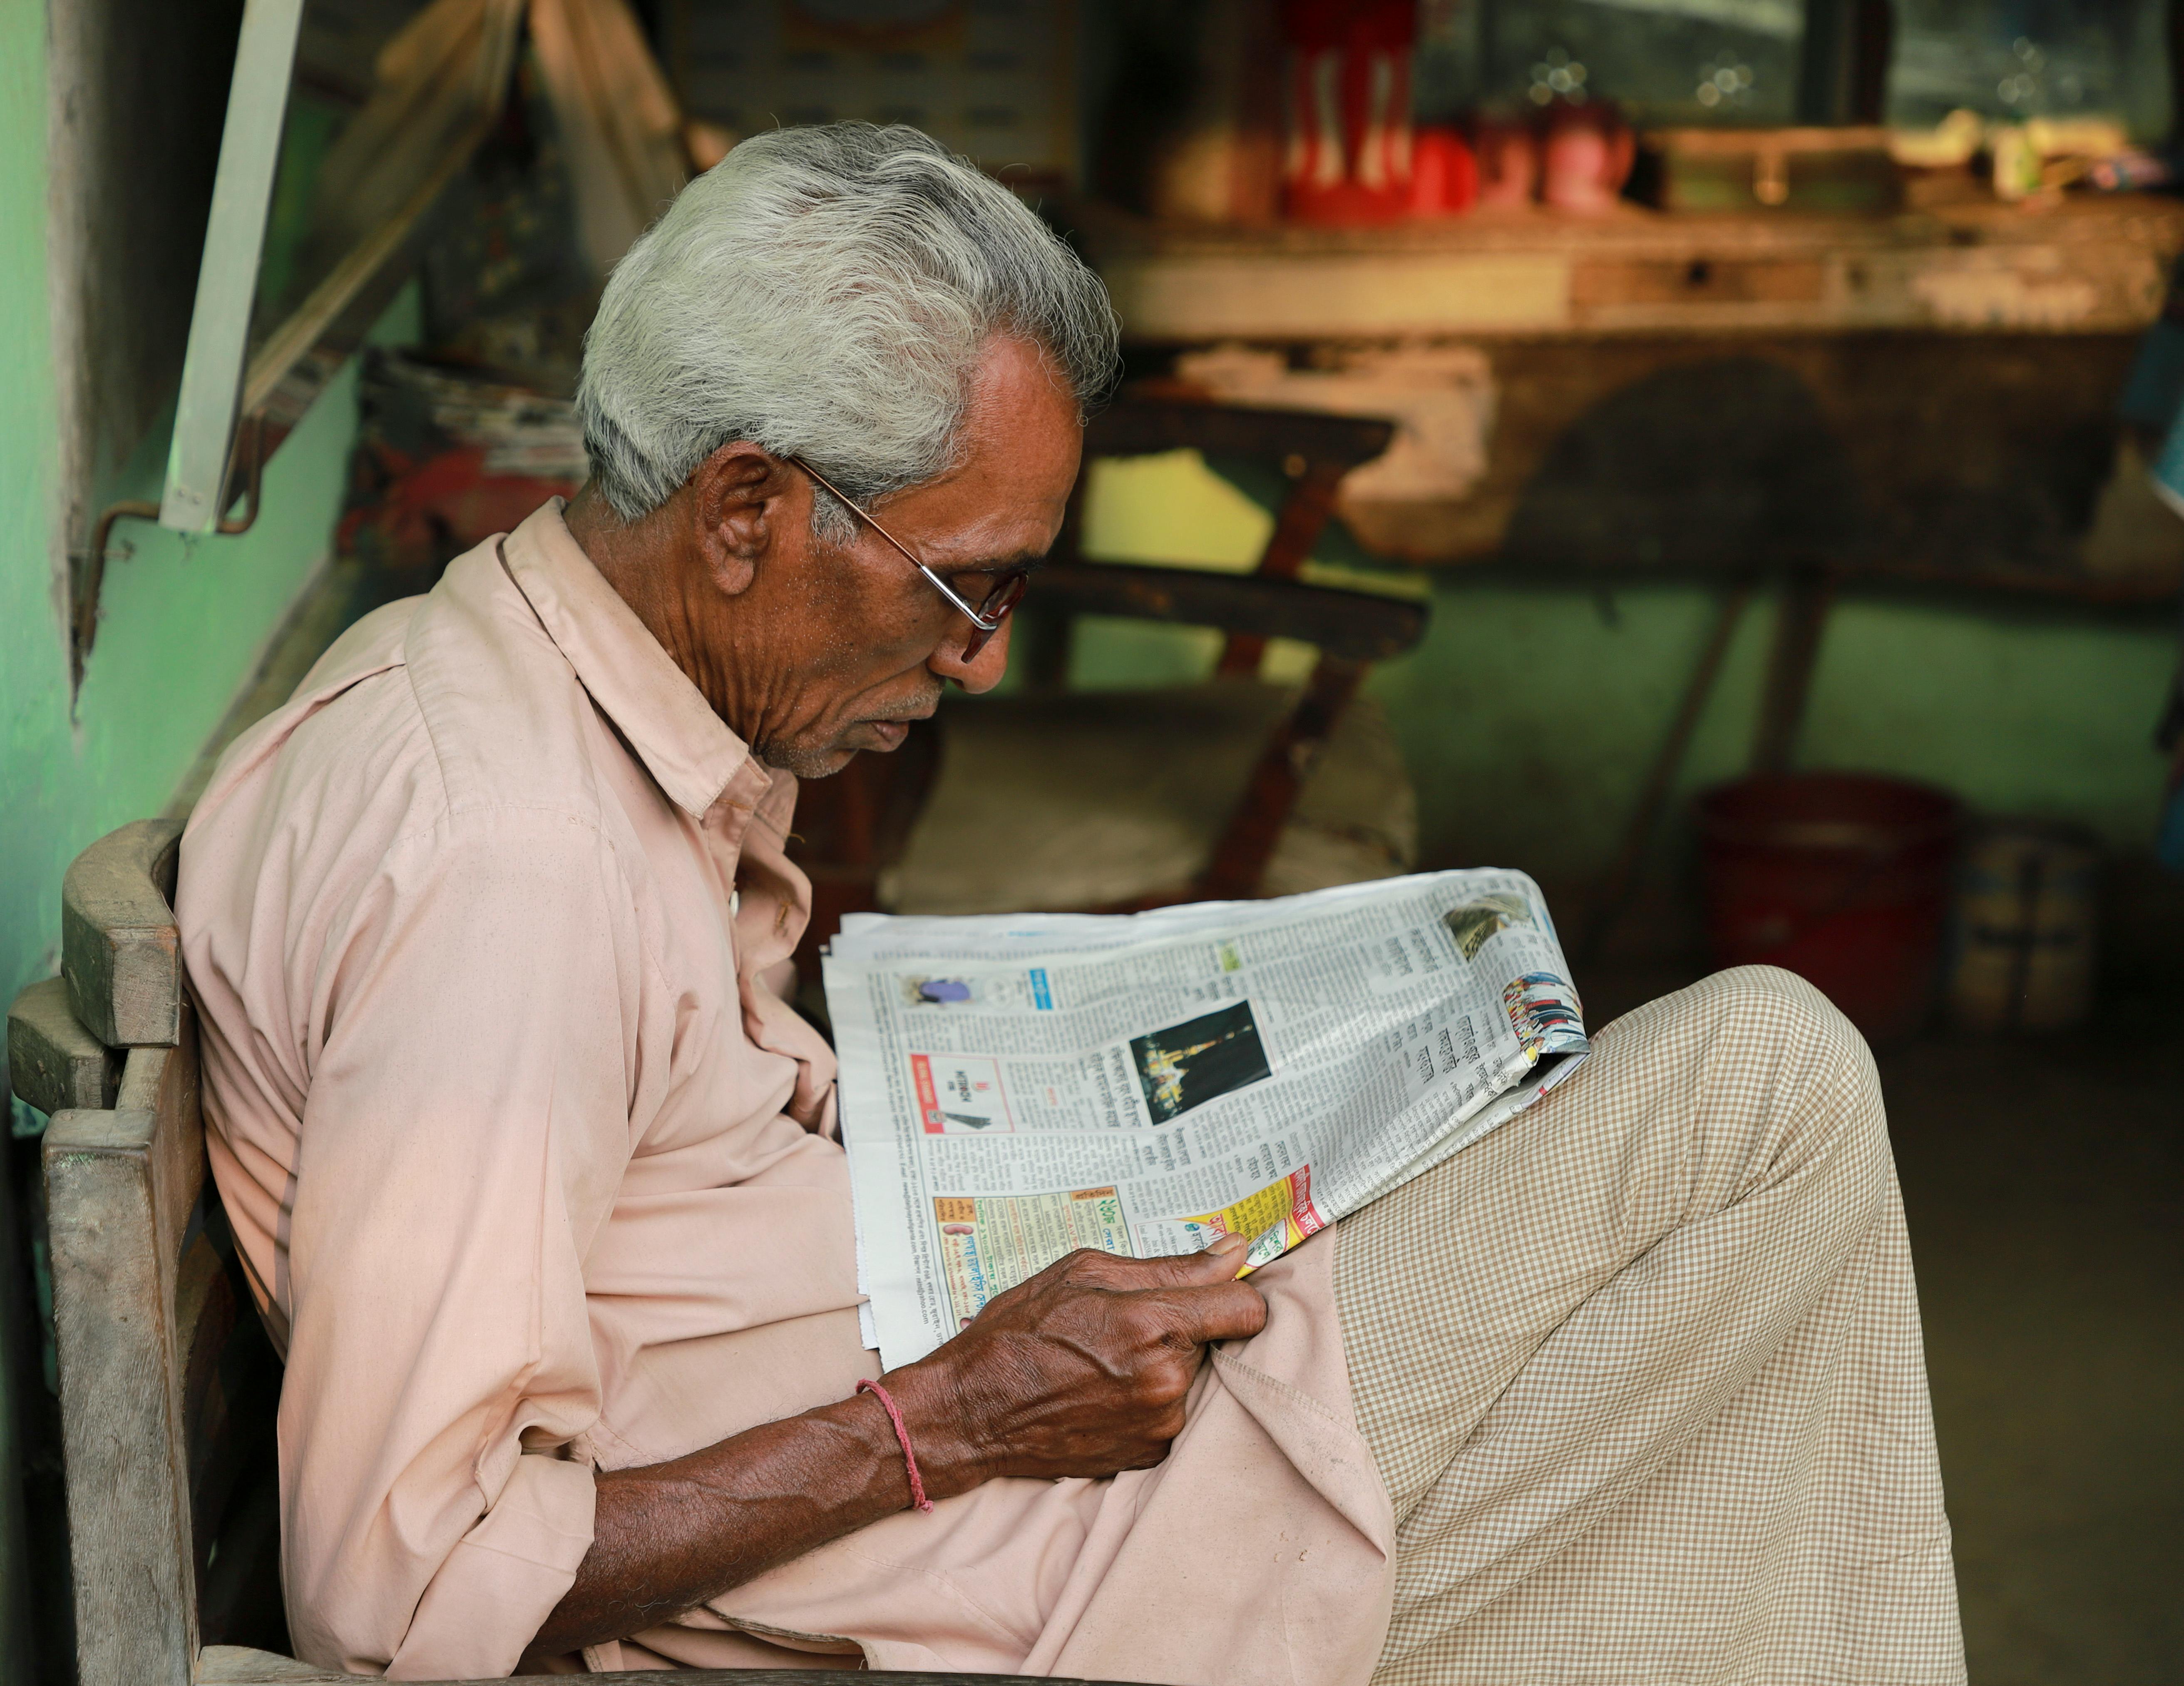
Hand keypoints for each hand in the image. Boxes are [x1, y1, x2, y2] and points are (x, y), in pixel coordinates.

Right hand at [884, 1236, 1268, 1494]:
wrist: (970, 1411)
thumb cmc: (1019, 1331)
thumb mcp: (1084, 1272)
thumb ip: (1170, 1266)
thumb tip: (1234, 1250)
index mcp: (1153, 1323)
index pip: (1247, 1310)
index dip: (1235, 1295)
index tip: (1216, 1292)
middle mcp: (1166, 1379)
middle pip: (1217, 1342)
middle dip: (1185, 1328)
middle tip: (1128, 1324)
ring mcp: (1160, 1423)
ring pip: (1192, 1378)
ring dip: (1165, 1364)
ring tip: (1107, 1360)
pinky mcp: (1149, 1454)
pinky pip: (1171, 1414)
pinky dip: (1149, 1399)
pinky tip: (1104, 1391)